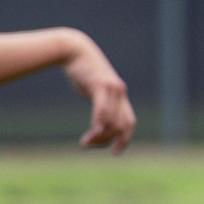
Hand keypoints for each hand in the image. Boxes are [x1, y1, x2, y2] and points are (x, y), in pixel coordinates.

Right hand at [61, 34, 134, 153]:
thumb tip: (98, 120)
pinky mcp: (101, 85)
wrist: (75, 50)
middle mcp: (120, 93)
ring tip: (85, 143)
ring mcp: (112, 89)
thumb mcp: (93, 89)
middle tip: (88, 145)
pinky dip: (100, 122)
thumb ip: (99, 102)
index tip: (115, 153)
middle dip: (106, 141)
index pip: (129, 123)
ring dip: (99, 136)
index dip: (124, 139)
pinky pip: (103, 108)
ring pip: (111, 120)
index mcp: (120, 96)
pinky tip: (94, 132)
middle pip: (121, 126)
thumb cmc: (83, 71)